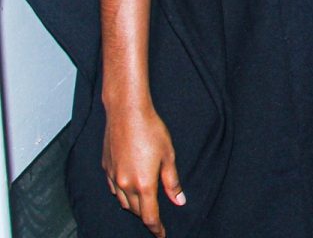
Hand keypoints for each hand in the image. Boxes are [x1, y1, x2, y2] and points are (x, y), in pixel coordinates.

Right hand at [102, 101, 184, 236]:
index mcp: (144, 184)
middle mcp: (126, 185)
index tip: (162, 234)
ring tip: (145, 204)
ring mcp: (113, 177)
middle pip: (136, 211)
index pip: (150, 216)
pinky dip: (123, 195)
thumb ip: (172, 182)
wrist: (126, 113)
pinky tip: (130, 189)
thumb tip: (179, 201)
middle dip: (147, 216)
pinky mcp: (106, 169)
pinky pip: (115, 190)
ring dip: (135, 206)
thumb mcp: (169, 156)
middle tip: (157, 217)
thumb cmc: (151, 131)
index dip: (156, 228)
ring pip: (124, 202)